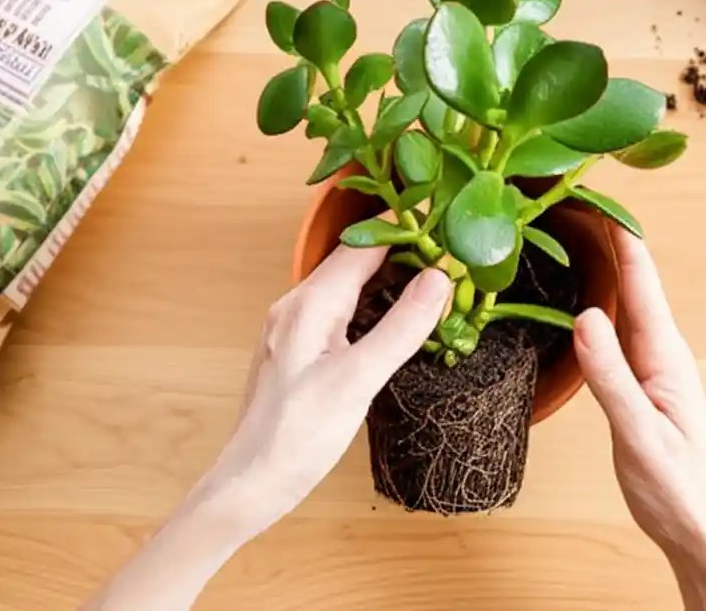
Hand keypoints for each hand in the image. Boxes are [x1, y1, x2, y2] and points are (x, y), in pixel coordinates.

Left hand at [85, 247, 449, 610]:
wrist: (251, 483)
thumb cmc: (298, 436)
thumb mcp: (358, 380)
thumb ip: (401, 327)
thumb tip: (440, 276)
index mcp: (309, 304)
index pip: (362, 243)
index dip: (406, 228)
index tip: (449, 222)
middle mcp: (296, 305)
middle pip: (356, 260)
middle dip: (403, 250)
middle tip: (454, 252)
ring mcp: (295, 327)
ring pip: (349, 285)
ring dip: (390, 278)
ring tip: (438, 280)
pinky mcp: (299, 350)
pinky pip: (342, 310)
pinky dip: (374, 305)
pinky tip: (399, 321)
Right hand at [574, 228, 705, 610]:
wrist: (703, 535)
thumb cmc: (680, 491)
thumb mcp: (639, 435)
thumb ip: (612, 378)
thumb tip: (585, 317)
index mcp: (665, 357)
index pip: (641, 281)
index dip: (619, 235)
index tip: (594, 194)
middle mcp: (662, 355)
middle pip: (633, 284)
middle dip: (606, 240)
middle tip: (571, 201)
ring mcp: (653, 371)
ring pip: (625, 306)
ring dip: (603, 270)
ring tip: (574, 236)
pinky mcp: (643, 389)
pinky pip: (619, 334)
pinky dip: (599, 307)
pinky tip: (582, 303)